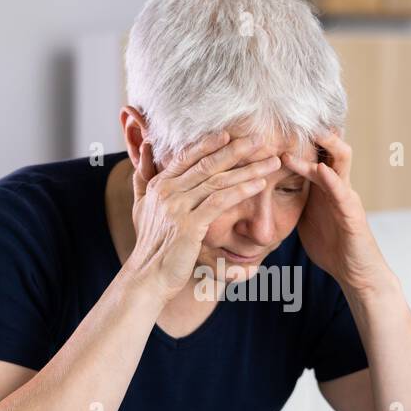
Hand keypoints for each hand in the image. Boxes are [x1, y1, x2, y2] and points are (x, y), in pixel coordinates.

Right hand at [125, 131, 280, 301]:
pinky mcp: (190, 225)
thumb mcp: (140, 206)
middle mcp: (167, 192)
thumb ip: (142, 176)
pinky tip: (260, 185)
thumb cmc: (149, 245)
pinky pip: (220, 202)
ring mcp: (178, 208)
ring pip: (217, 181)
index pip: (187, 157)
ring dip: (248, 169)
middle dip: (235, 150)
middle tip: (259, 139)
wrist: (148, 276)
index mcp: (159, 185)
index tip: (230, 134)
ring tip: (271, 162)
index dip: (209, 143)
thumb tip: (144, 146)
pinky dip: (241, 191)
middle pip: (207, 164)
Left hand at [282, 129, 388, 294]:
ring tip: (312, 132)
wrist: (355, 273)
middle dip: (315, 132)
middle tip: (294, 115)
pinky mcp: (353, 215)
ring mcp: (347, 198)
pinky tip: (321, 170)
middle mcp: (338, 186)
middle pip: (330, 149)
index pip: (314, 153)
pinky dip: (332, 180)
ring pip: (341, 163)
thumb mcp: (306, 217)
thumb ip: (294, 200)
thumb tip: (267, 191)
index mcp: (325, 187)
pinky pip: (343, 193)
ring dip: (326, 147)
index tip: (278, 123)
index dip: (299, 138)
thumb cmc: (332, 246)